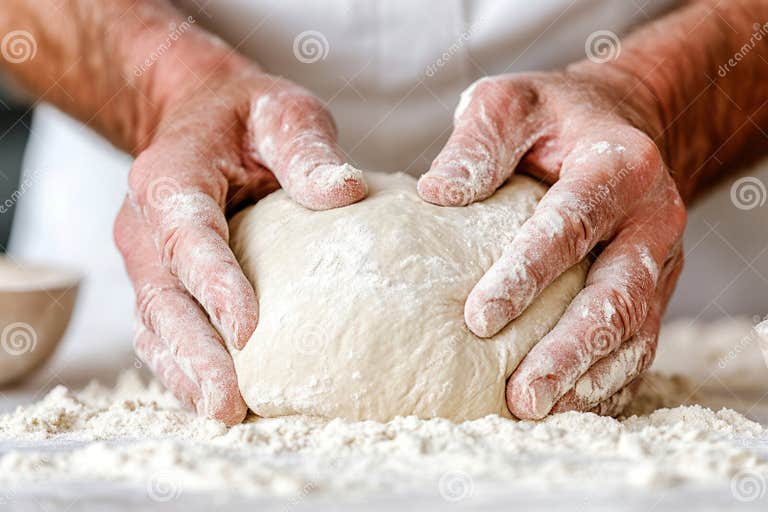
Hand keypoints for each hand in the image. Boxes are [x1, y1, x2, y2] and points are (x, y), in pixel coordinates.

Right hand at [114, 63, 366, 424]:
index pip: (187, 236)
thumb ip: (307, 150)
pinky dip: (184, 367)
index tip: (248, 331)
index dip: (213, 284)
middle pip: (163, 297)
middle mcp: (145, 225)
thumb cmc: (247, 117)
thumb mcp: (284, 113)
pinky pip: (164, 330)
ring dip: (185, 373)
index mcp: (169, 178)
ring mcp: (147, 258)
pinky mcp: (161, 280)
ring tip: (224, 414)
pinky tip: (215, 397)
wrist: (200, 117)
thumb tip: (345, 194)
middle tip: (230, 404)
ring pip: (156, 324)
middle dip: (195, 354)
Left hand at [418, 68, 684, 418]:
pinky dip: (605, 381)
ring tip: (537, 414)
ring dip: (588, 379)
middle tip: (523, 397)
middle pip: (616, 296)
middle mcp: (651, 218)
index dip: (527, 274)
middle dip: (569, 352)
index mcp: (617, 167)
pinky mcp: (652, 289)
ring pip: (632, 331)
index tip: (479, 318)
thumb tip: (436, 194)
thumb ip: (478, 142)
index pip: (571, 225)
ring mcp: (658, 260)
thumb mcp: (508, 104)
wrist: (619, 128)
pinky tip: (566, 407)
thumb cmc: (551, 119)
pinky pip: (637, 343)